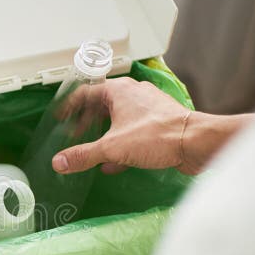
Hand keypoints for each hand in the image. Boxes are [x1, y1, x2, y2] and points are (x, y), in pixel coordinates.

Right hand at [51, 77, 254, 175]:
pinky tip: (114, 163)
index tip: (62, 117)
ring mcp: (148, 109)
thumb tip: (60, 162)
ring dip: (104, 134)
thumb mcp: (111, 147)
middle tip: (76, 134)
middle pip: (102, 105)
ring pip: (118, 119)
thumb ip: (83, 155)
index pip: (87, 92)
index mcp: (119, 91)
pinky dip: (120, 144)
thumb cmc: (158, 135)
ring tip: (93, 148)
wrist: (195, 143)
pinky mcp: (159, 123)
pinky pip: (133, 131)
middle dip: (87, 122)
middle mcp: (134, 95)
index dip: (71, 106)